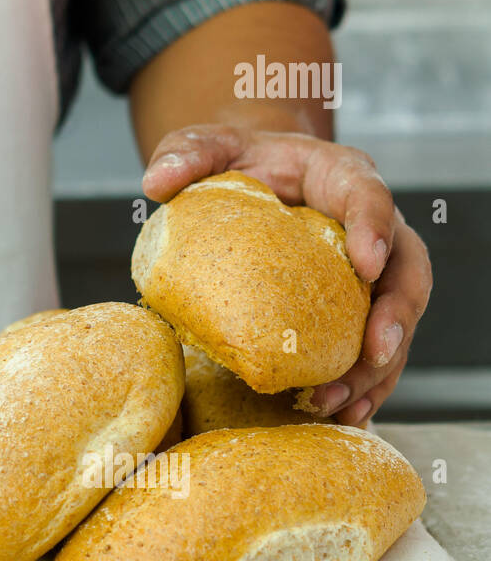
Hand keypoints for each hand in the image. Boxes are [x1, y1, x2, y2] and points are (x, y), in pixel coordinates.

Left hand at [141, 125, 431, 425]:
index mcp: (341, 177)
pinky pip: (371, 349)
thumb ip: (186, 154)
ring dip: (379, 367)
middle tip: (373, 353)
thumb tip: (155, 183)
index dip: (375, 230)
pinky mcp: (354, 307)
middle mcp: (370, 225)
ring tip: (344, 403)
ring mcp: (370, 272)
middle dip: (396, 316)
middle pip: (406, 270)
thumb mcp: (207, 145)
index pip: (370, 197)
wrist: (251, 180)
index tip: (366, 265)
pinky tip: (342, 415)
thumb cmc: (234, 161)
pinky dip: (363, 384)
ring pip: (396, 319)